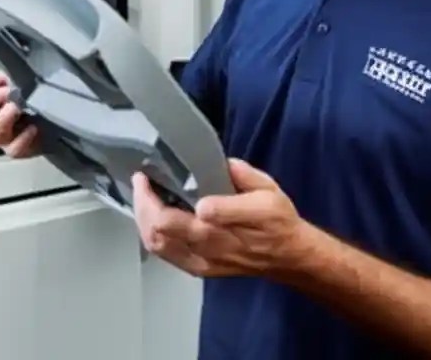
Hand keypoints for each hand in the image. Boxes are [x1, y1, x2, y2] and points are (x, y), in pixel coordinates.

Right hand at [0, 69, 39, 158]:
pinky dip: (23, 138)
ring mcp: (0, 135)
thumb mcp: (23, 84)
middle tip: (8, 91)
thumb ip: (16, 75)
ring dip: (4, 117)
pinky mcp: (14, 149)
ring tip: (16, 108)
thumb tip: (18, 69)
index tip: (1, 76)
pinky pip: (14, 148)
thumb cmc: (31, 102)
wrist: (48, 129)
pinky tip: (32, 128)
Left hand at [131, 158, 314, 278]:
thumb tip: (221, 162)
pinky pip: (165, 255)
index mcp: (240, 217)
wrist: (289, 258)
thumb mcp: (270, 188)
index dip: (180, 194)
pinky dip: (150, 235)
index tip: (157, 174)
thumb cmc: (278, 220)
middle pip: (168, 226)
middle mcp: (219, 241)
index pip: (208, 211)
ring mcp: (206, 259)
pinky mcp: (199, 269)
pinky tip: (149, 218)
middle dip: (146, 201)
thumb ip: (244, 174)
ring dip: (143, 219)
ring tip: (142, 197)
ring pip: (160, 243)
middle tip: (141, 180)